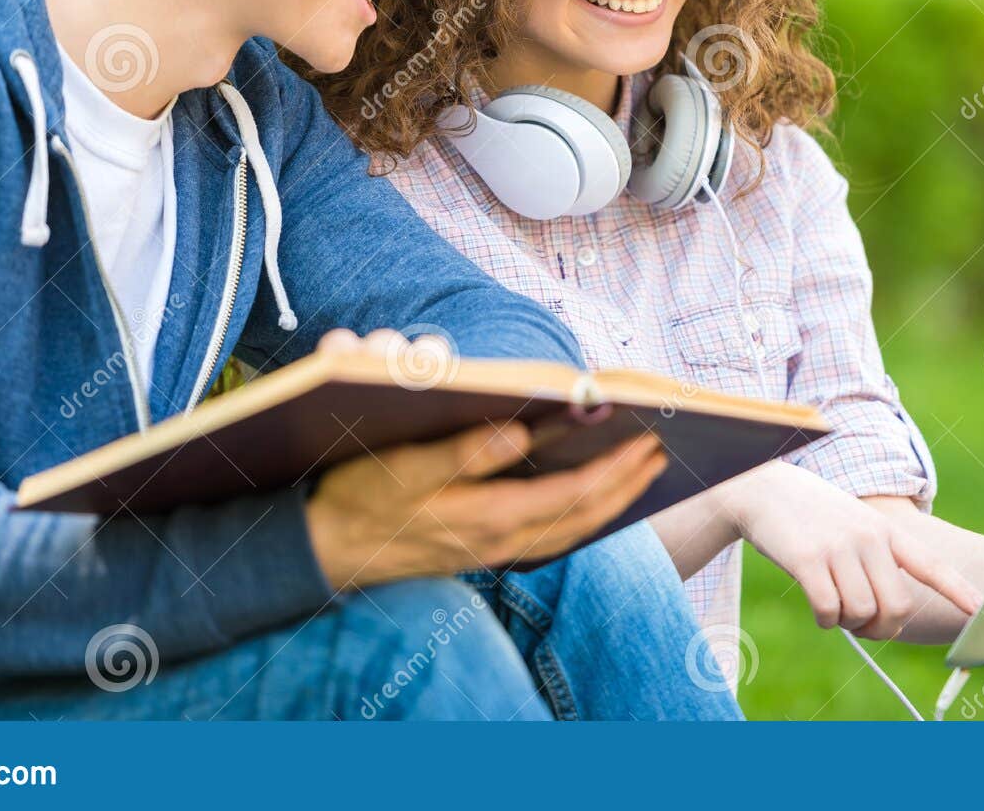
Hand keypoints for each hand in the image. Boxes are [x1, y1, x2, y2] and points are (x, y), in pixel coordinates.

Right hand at [304, 329, 666, 588]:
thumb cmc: (359, 495)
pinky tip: (593, 497)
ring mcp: (489, 549)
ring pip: (568, 530)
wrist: (322, 549)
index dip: (613, 469)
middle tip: (662, 453)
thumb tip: (519, 432)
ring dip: (610, 502)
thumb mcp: (401, 467)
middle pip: (581, 515)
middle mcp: (496, 540)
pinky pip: (548, 537)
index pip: (571, 494)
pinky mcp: (479, 550)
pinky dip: (580, 517)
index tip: (647, 440)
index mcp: (485, 516)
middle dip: (625, 485)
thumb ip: (460, 453)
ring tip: (643, 471)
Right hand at [722, 463, 983, 638]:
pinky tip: (818, 611)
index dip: (957, 590)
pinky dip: (825, 621)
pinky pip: (829, 610)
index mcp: (885, 530)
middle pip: (896, 607)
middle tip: (863, 627)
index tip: (979, 612)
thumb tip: (887, 614)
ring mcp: (837, 547)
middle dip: (882, 630)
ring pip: (862, 613)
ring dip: (848, 625)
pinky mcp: (807, 559)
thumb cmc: (810, 515)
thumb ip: (874, 559)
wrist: (762, 490)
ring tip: (834, 611)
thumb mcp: (853, 524)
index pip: (929, 564)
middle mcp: (867, 537)